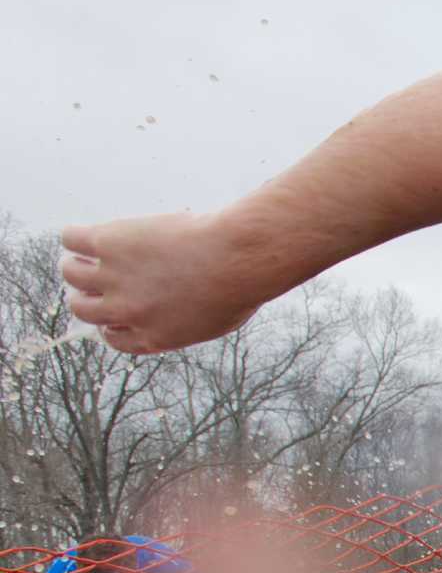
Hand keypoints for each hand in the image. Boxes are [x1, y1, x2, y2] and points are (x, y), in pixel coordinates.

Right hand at [61, 213, 262, 353]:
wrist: (235, 258)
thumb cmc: (240, 285)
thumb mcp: (217, 320)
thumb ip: (188, 322)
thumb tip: (178, 309)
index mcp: (153, 336)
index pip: (114, 338)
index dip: (111, 322)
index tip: (116, 310)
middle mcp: (126, 312)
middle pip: (84, 308)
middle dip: (89, 295)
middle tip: (97, 279)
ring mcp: (114, 277)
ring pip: (71, 273)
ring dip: (77, 264)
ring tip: (90, 254)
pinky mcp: (109, 243)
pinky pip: (71, 239)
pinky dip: (74, 237)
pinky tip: (91, 234)